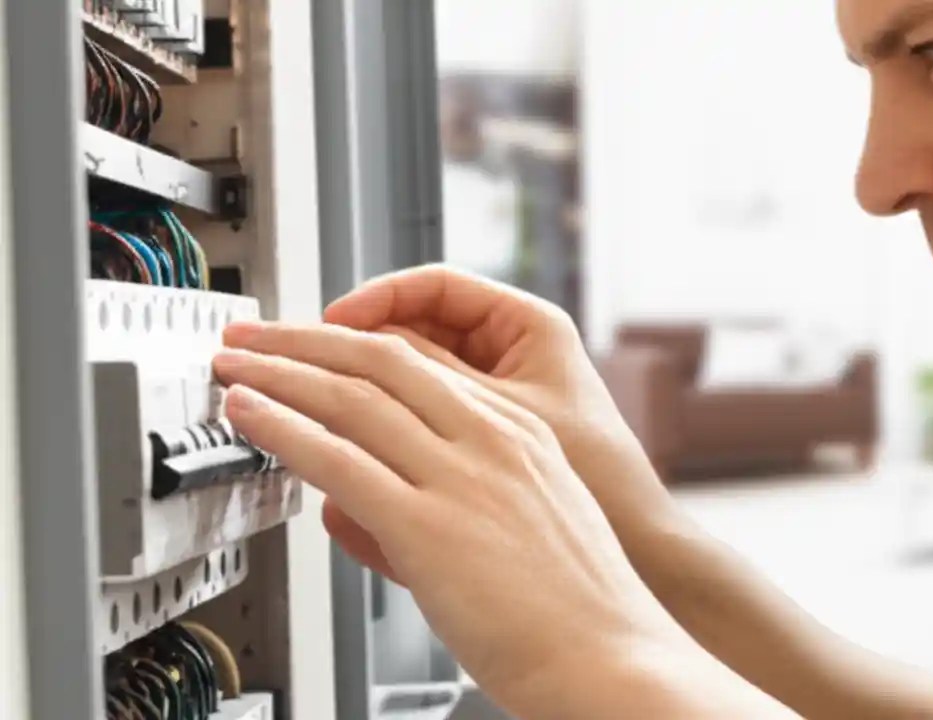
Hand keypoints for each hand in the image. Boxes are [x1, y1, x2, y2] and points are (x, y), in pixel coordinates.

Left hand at [212, 322, 690, 716]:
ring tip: (234, 367)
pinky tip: (250, 417)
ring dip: (280, 375)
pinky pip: (338, 460)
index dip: (354, 345)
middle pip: (379, 362)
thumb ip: (452, 502)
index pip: (423, 363)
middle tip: (254, 338)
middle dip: (304, 342)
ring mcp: (461, 478)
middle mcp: (492, 439)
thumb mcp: (531, 525)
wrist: (614, 659)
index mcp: (521, 433)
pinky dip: (283, 430)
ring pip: (352, 400)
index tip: (313, 345)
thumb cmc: (578, 609)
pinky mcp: (429, 526)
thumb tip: (356, 506)